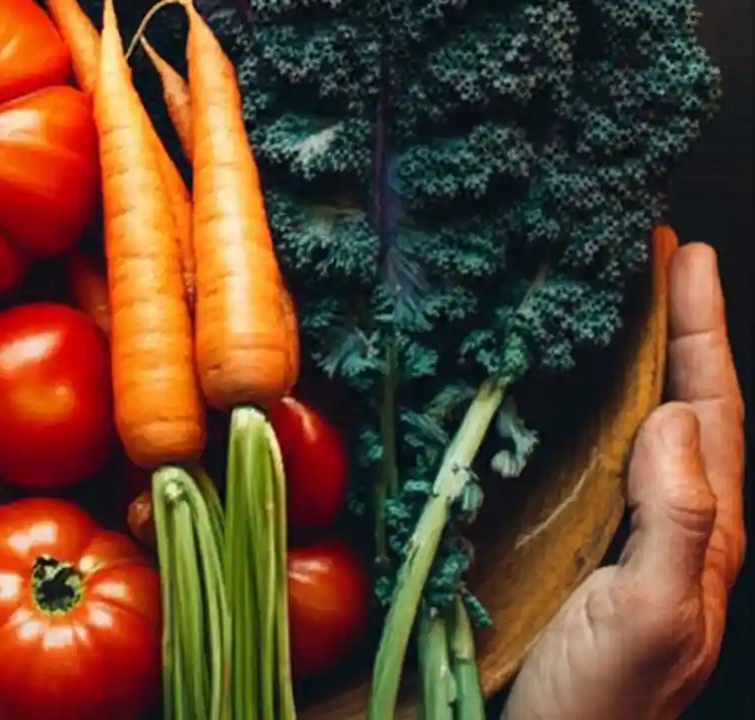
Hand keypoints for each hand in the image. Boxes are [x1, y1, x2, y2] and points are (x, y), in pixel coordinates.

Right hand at [504, 243, 745, 719]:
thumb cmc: (601, 705)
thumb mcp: (650, 615)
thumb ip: (676, 519)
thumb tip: (670, 416)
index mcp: (705, 533)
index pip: (711, 408)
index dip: (700, 328)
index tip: (686, 254)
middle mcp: (678, 526)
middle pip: (689, 404)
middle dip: (679, 325)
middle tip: (655, 254)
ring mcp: (630, 538)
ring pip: (646, 428)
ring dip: (640, 359)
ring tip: (620, 304)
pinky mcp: (582, 551)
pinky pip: (601, 461)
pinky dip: (596, 409)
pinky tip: (572, 396)